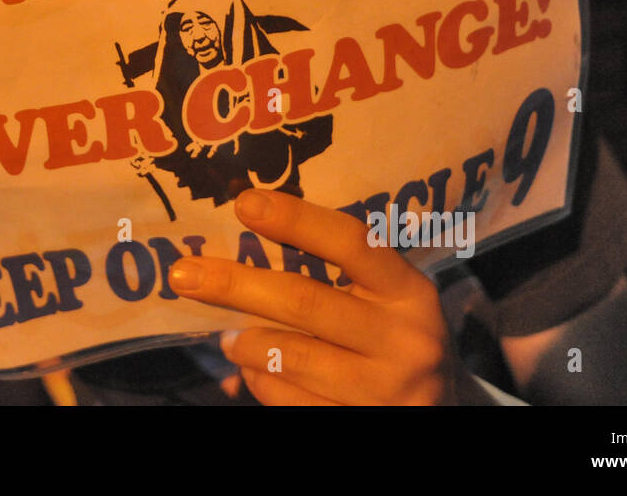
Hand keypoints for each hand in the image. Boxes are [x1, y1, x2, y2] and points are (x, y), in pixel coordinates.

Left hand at [167, 189, 473, 404]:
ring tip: (226, 337)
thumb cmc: (396, 337)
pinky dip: (261, 381)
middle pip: (303, 301)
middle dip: (235, 285)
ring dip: (244, 342)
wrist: (443, 412)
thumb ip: (339, 272)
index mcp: (410, 291)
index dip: (296, 220)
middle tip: (183, 274)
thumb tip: (249, 234)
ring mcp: (385, 390)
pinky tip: (256, 371)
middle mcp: (404, 339)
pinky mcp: (360, 424)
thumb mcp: (388, 299)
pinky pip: (288, 399)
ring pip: (288, 356)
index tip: (244, 203)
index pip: (351, 243)